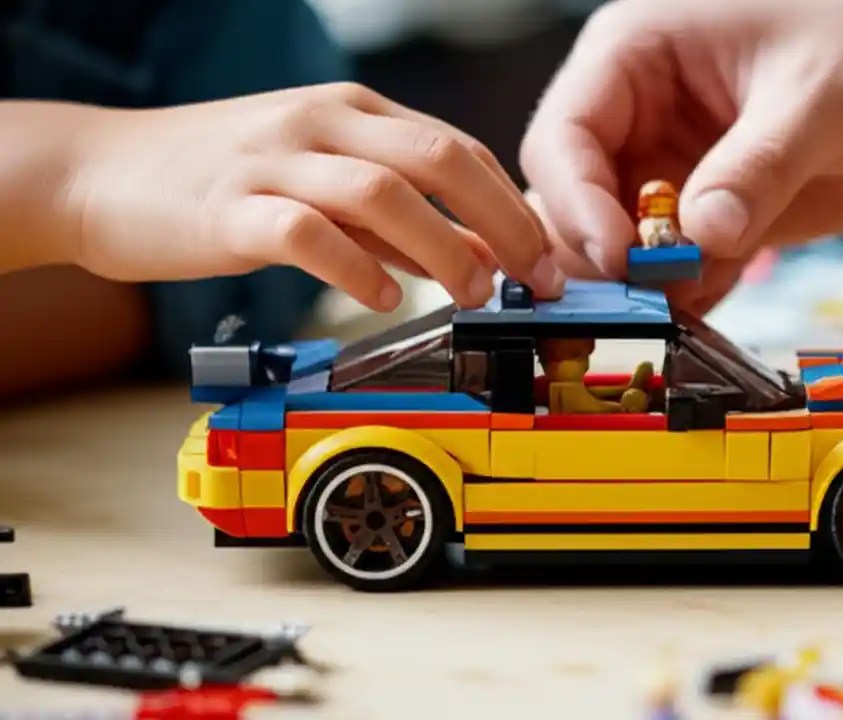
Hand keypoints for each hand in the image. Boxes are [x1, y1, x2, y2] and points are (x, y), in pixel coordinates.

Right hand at [65, 82, 561, 309]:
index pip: (461, 149)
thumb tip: (483, 258)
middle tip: (535, 279)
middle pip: (440, 157)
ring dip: (443, 246)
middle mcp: (322, 122)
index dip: (516, 207)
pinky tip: (382, 298)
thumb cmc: (224, 184)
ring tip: (472, 293)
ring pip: (383, 190)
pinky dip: (355, 266)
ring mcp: (274, 159)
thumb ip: (402, 221)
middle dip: (504, 221)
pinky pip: (307, 232)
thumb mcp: (326, 187)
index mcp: (355, 113)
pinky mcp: (229, 207)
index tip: (550, 261)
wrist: (102, 172)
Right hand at [521, 0, 842, 312]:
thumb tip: (703, 234)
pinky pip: (676, 270)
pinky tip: (706, 314)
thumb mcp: (818, 92)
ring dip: (641, 287)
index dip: (577, 201)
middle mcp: (639, 117)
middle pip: (575, 200)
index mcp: (636, 56)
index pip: (565, 137)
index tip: (619, 255)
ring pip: (619, 246)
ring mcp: (671, 172)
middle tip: (645, 299)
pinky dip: (686, 299)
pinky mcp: (709, 216)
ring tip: (677, 314)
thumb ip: (760, 163)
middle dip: (603, 255)